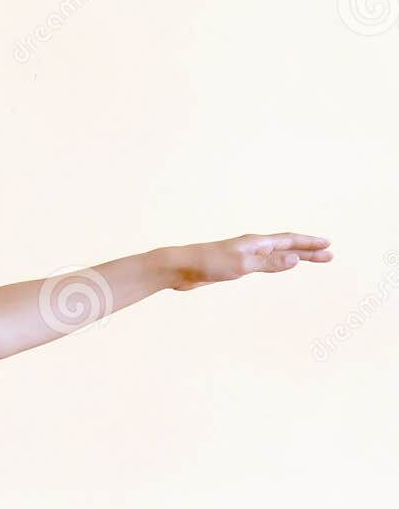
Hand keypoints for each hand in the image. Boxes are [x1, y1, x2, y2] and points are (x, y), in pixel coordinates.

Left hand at [170, 233, 331, 290]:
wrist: (180, 268)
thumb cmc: (208, 263)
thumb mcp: (242, 265)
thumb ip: (268, 263)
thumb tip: (295, 259)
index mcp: (257, 242)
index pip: (290, 241)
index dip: (309, 244)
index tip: (328, 246)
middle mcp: (253, 246)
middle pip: (287, 247)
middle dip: (308, 252)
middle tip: (329, 256)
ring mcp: (244, 255)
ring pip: (275, 255)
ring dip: (294, 258)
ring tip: (309, 261)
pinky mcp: (234, 266)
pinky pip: (262, 264)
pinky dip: (276, 265)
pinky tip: (278, 267)